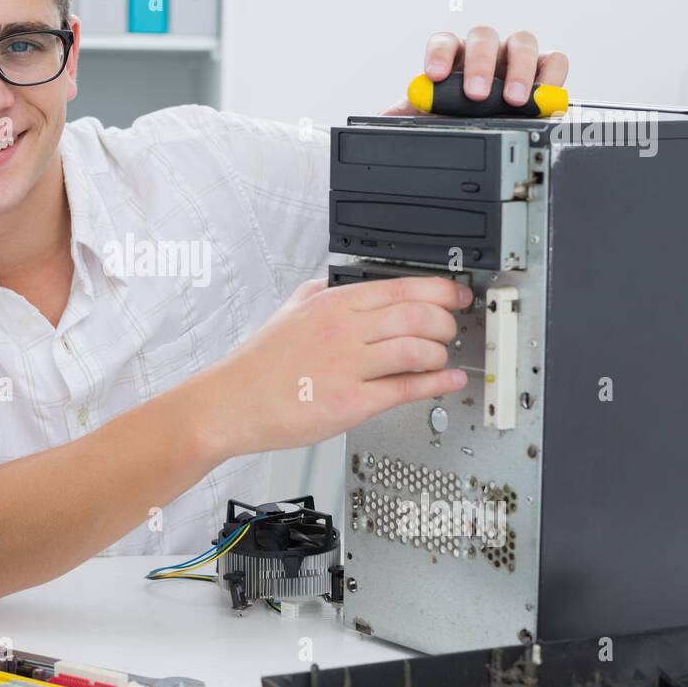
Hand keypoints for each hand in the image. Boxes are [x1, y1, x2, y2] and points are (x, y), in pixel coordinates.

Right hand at [189, 276, 470, 457]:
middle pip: (418, 316)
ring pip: (418, 350)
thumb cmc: (256, 366)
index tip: (456, 296)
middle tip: (450, 331)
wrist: (231, 404)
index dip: (441, 290)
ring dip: (440, 355)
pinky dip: (437, 384)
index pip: (402, 287)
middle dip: (446, 323)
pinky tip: (448, 382)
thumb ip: (309, 295)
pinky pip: (406, 389)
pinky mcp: (350, 402)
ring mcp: (348, 366)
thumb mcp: (285, 314)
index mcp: (332, 304)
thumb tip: (321, 282)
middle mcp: (343, 330)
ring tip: (441, 360)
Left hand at [384, 27, 568, 114]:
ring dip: (520, 70)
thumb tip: (376, 120)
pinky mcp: (545, 68)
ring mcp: (516, 57)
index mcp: (452, 56)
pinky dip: (553, 75)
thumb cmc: (453, 117)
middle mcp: (485, 50)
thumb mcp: (425, 120)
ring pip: (522, 42)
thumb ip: (401, 116)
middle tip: (476, 94)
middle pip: (483, 37)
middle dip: (480, 64)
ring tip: (516, 100)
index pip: (443, 42)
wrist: (483, 130)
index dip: (439, 55)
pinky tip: (546, 96)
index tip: (434, 77)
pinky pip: (555, 60)